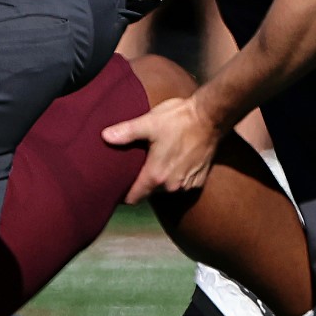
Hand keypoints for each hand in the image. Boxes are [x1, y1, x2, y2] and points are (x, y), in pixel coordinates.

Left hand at [104, 96, 225, 202]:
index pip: (134, 197)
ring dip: (160, 179)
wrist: (211, 117)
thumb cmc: (179, 119)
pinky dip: (176, 177)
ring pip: (166, 189)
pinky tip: (174, 161)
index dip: (124, 194)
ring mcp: (187, 185)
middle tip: (136, 166)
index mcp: (156, 175)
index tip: (117, 187)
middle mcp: (172, 186)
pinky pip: (182, 185)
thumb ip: (126, 132)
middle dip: (142, 182)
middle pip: (149, 192)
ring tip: (156, 161)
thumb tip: (105, 136)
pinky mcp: (200, 180)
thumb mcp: (148, 123)